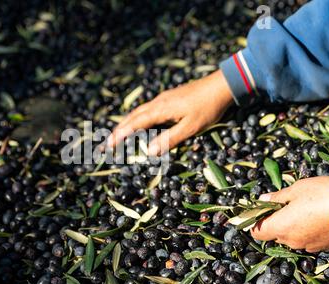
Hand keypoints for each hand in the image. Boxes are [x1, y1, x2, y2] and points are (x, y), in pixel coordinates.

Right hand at [106, 70, 232, 154]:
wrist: (221, 85)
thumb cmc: (208, 108)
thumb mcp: (191, 127)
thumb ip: (170, 139)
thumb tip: (149, 152)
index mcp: (161, 109)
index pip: (135, 123)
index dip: (121, 135)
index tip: (109, 145)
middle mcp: (158, 102)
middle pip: (133, 117)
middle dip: (119, 131)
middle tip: (107, 144)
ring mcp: (163, 99)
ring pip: (139, 112)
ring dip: (127, 124)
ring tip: (118, 135)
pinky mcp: (169, 98)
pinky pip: (147, 109)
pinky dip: (137, 119)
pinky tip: (139, 123)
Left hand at [251, 177, 328, 251]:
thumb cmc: (326, 195)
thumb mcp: (298, 189)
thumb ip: (278, 197)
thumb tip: (263, 199)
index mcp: (281, 227)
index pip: (257, 232)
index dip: (255, 221)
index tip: (259, 210)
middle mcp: (293, 241)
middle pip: (274, 234)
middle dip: (275, 220)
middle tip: (283, 203)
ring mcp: (309, 246)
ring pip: (292, 237)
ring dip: (292, 225)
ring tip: (304, 207)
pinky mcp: (324, 247)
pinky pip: (308, 239)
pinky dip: (307, 230)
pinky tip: (317, 216)